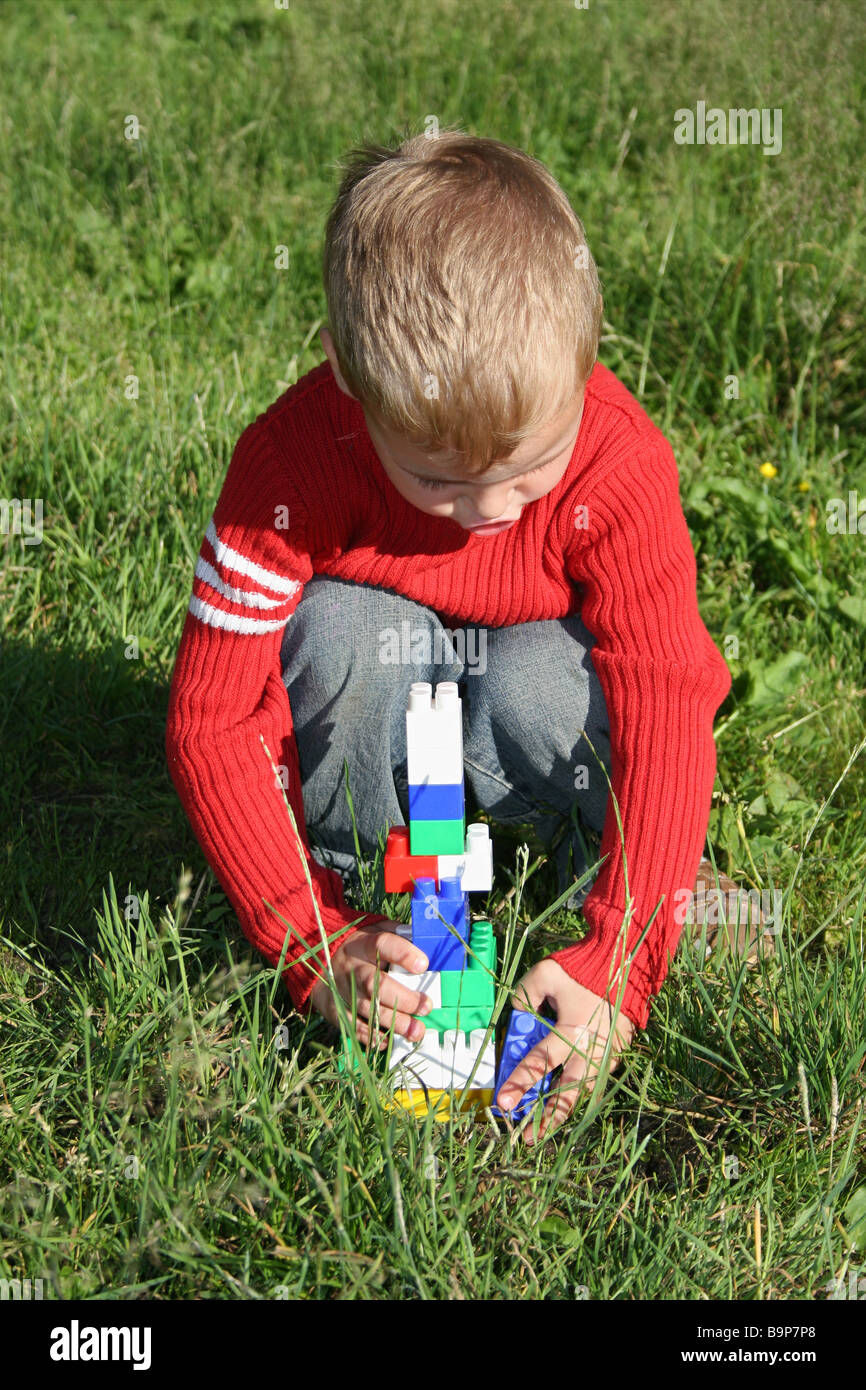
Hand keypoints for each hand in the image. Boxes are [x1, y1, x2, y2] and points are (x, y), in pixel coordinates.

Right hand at [310, 923, 433, 1048]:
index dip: (403, 954)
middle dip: (404, 999)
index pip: (382, 944)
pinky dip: (370, 1036)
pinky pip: (351, 1025)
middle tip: (426, 1007)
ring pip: (367, 1008)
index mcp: (362, 943)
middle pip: (375, 983)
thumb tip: (429, 944)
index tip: (423, 965)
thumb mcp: (376, 930)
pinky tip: (387, 1040)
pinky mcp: (333, 1008)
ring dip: (394, 1023)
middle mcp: (350, 966)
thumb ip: (400, 936)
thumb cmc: (359, 945)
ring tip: (416, 1031)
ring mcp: (340, 989)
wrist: (318, 958)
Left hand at [495, 958, 635, 1143]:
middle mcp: (590, 1049)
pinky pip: (599, 1078)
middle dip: (547, 1118)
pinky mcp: (620, 1051)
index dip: (518, 1084)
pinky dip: (585, 1091)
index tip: (503, 1103)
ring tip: (549, 1127)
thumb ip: (525, 998)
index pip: (538, 1064)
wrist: (625, 961)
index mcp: (570, 1032)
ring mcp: (608, 1053)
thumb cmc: (581, 968)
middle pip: (567, 1093)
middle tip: (528, 1138)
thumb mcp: (544, 975)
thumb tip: (517, 1017)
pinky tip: (572, 1099)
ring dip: (568, 1109)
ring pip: (586, 1091)